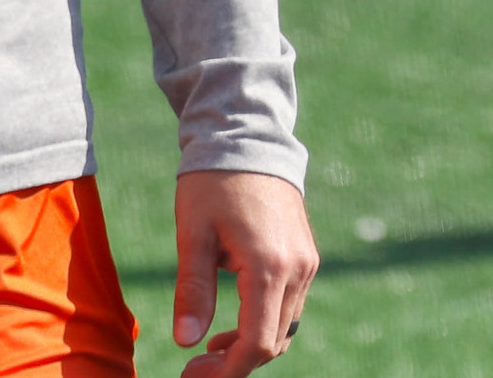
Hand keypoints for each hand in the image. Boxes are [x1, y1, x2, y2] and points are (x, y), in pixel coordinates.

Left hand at [174, 170, 318, 375]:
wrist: (247, 138)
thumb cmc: (213, 183)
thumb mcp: (193, 235)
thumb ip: (192, 291)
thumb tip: (185, 343)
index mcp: (269, 266)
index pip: (256, 343)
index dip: (226, 371)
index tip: (192, 375)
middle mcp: (297, 268)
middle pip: (274, 342)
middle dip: (235, 364)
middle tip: (194, 367)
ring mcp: (307, 262)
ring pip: (285, 327)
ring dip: (250, 345)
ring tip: (209, 347)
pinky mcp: (306, 256)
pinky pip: (290, 306)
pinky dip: (264, 323)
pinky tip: (232, 321)